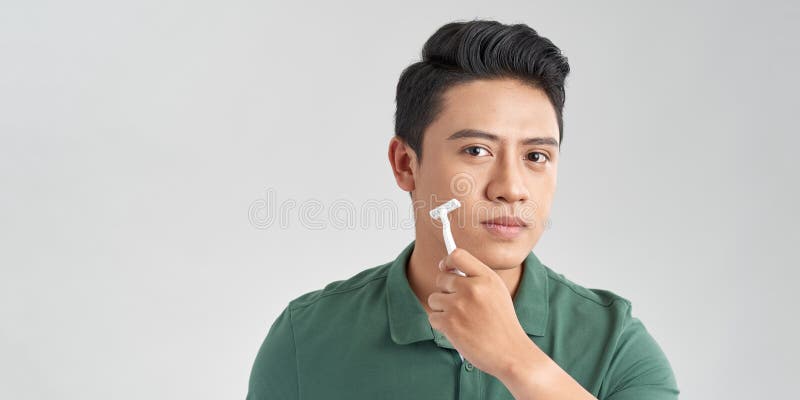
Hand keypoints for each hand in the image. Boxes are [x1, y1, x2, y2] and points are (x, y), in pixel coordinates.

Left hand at [427, 247, 533, 378]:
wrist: (510, 353)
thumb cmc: (503, 324)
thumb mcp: (497, 292)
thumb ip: (476, 278)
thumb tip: (449, 269)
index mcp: (486, 278)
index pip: (457, 255)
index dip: (447, 261)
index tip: (446, 268)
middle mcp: (472, 288)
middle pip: (441, 278)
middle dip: (446, 291)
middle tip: (459, 305)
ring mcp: (459, 305)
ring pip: (434, 298)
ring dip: (442, 309)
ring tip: (460, 319)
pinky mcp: (449, 323)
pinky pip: (433, 317)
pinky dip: (441, 325)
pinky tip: (458, 330)